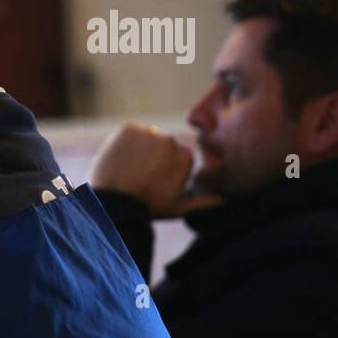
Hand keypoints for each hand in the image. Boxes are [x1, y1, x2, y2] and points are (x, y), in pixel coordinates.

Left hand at [88, 123, 223, 217]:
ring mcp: (148, 134)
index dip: (164, 168)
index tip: (153, 180)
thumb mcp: (178, 208)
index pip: (177, 154)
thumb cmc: (148, 208)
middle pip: (162, 144)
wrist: (113, 204)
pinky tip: (120, 158)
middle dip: (154, 156)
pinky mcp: (128, 130)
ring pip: (146, 137)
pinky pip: (129, 131)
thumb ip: (203, 202)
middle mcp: (170, 142)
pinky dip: (125, 141)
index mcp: (185, 157)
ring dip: (140, 147)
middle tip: (139, 175)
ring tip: (128, 168)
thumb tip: (223, 200)